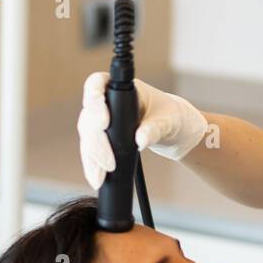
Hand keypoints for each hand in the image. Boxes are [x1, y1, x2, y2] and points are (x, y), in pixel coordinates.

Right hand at [76, 72, 209, 188]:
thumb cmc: (172, 118)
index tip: (104, 122)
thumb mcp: (168, 122)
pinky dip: (92, 164)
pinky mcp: (103, 137)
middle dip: (95, 142)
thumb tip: (140, 139)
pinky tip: (96, 178)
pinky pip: (91, 149)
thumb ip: (155, 128)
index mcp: (123, 88)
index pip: (97, 84)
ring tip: (99, 177)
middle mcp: (108, 101)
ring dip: (91, 157)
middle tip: (109, 163)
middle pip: (89, 116)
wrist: (174, 132)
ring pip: (87, 135)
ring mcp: (103, 119)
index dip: (94, 99)